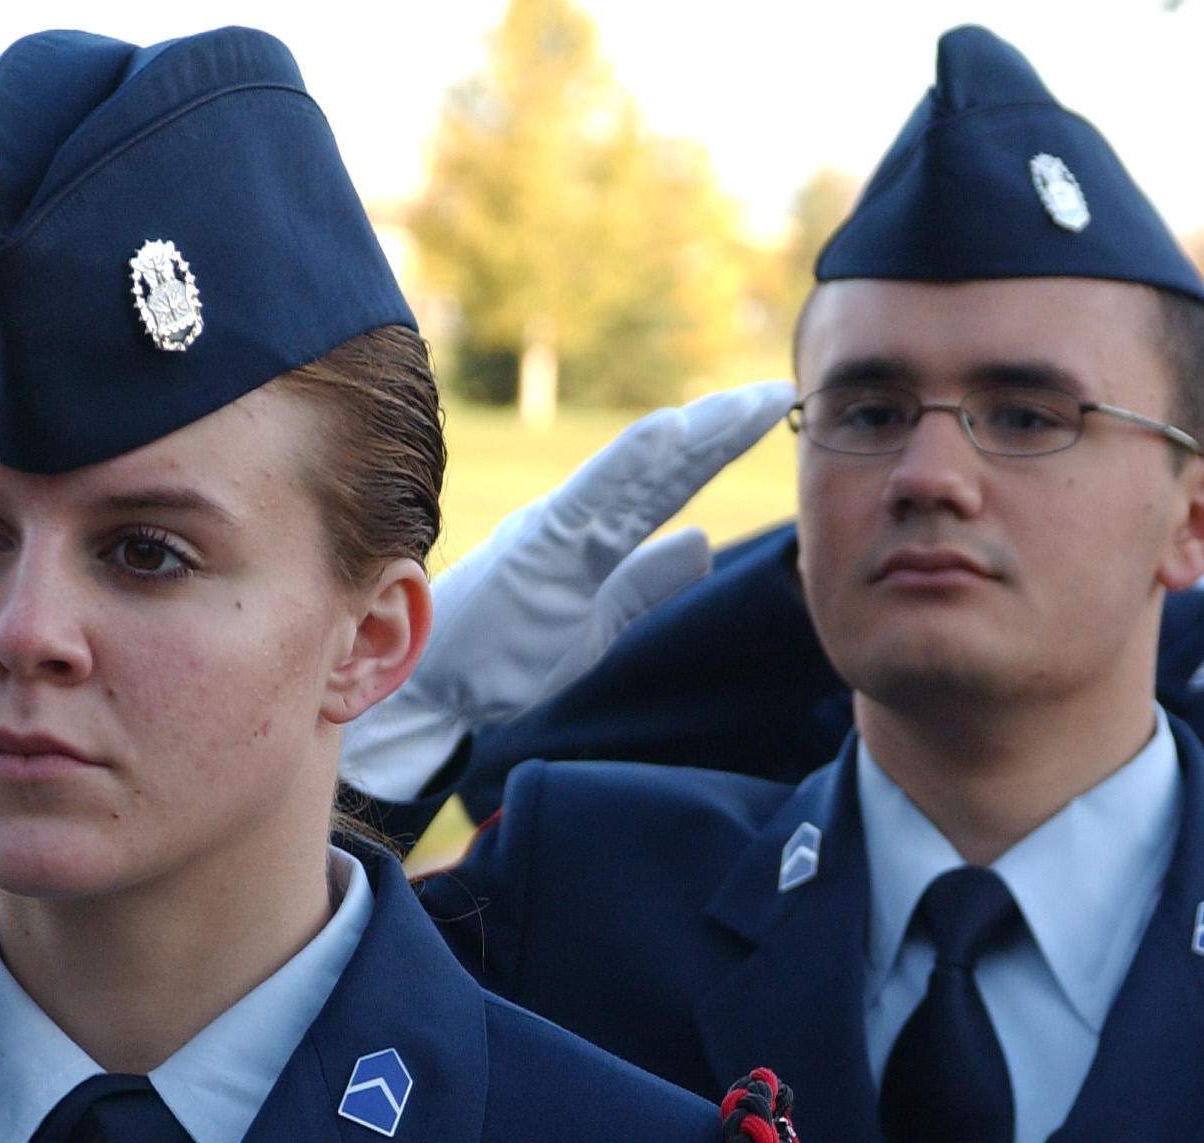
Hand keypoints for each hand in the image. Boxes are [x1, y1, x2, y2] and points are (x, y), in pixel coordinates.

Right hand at [338, 380, 794, 800]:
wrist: (430, 691)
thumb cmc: (502, 655)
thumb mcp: (599, 620)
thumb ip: (647, 579)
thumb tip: (705, 543)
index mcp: (590, 537)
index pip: (667, 486)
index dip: (715, 450)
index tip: (766, 414)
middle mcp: (575, 521)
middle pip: (662, 471)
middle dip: (718, 432)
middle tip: (773, 390)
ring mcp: (557, 532)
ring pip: (637, 476)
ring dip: (689, 438)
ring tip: (738, 404)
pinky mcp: (536, 549)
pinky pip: (590, 498)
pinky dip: (628, 461)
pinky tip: (667, 431)